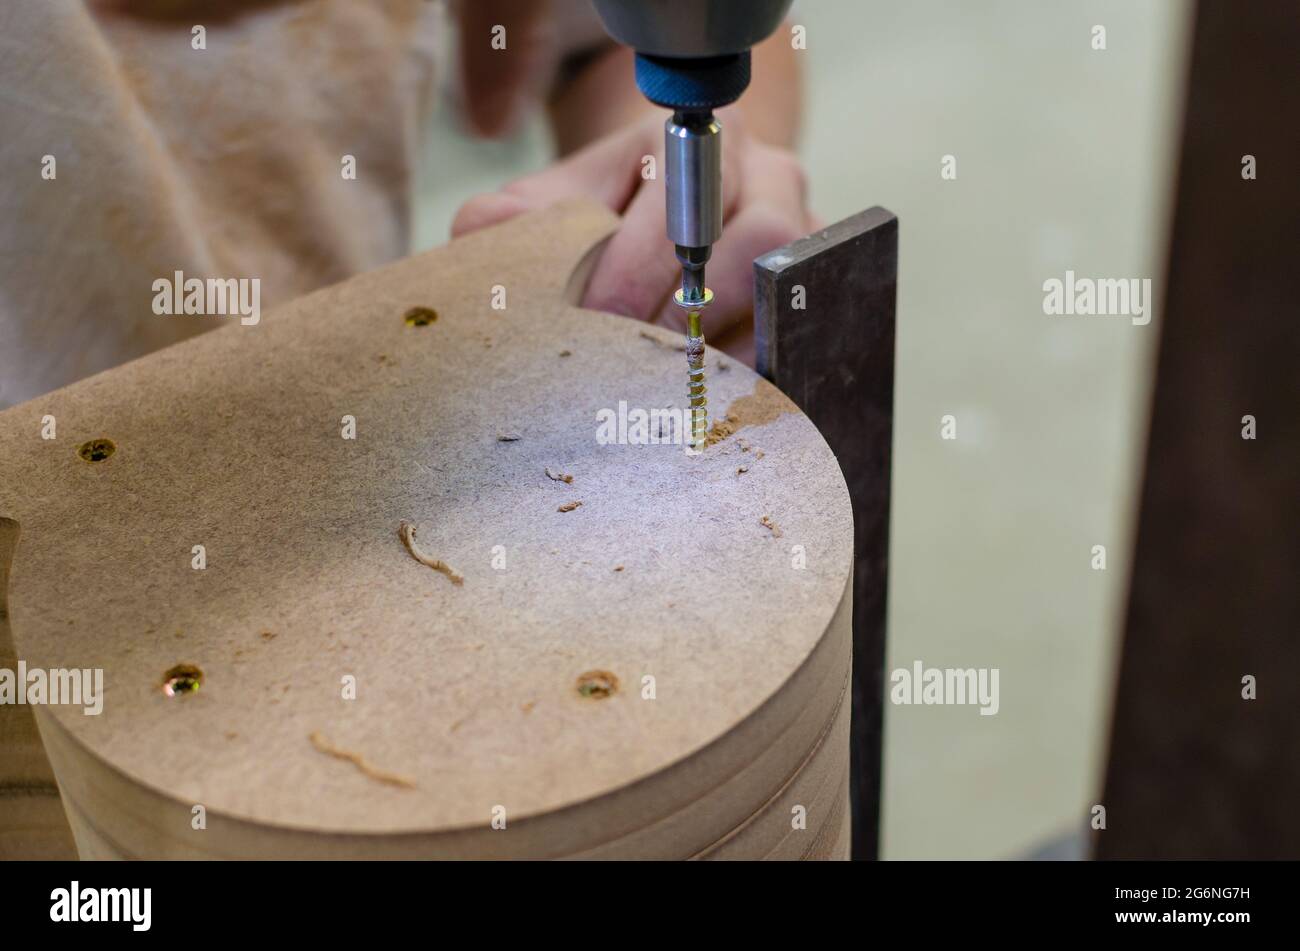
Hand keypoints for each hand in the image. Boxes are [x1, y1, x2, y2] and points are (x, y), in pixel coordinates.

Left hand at [451, 111, 814, 365]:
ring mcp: (804, 229)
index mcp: (697, 139)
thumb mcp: (549, 204)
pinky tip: (703, 395)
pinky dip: (751, 371)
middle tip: (631, 359)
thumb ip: (515, 220)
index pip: (682, 200)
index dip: (638, 268)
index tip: (597, 318)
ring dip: (723, 347)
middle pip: (755, 242)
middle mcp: (765, 173)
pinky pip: (799, 333)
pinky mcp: (816, 284)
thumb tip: (499, 240)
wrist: (659, 218)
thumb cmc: (600, 215)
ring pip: (784, 290)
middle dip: (685, 313)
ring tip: (665, 384)